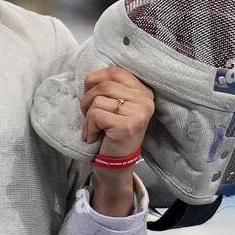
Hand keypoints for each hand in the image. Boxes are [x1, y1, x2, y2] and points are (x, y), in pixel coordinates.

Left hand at [79, 66, 154, 215]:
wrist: (116, 163)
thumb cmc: (112, 132)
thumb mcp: (115, 105)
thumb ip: (110, 87)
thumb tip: (89, 76)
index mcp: (144, 91)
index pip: (115, 71)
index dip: (95, 80)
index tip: (92, 96)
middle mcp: (146, 100)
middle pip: (104, 85)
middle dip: (88, 100)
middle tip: (88, 115)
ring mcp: (139, 112)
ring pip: (98, 100)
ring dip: (88, 116)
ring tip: (93, 127)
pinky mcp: (127, 125)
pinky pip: (96, 115)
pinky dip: (89, 127)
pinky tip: (94, 136)